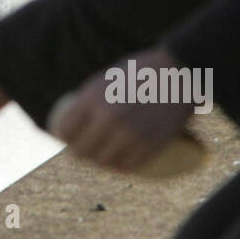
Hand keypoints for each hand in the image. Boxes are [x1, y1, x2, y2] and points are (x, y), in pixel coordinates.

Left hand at [47, 47, 193, 172]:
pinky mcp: (149, 147)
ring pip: (103, 162)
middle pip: (81, 151)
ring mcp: (130, 135)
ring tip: (98, 158)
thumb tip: (71, 121)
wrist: (178, 74)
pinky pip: (127, 166)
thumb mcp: (107, 79)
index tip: (63, 139)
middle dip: (78, 153)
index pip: (65, 130)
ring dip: (98, 162)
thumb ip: (89, 100)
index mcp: (92, 98)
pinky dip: (120, 167)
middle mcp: (108, 119)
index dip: (61, 137)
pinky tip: (117, 163)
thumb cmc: (139, 72)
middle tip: (80, 152)